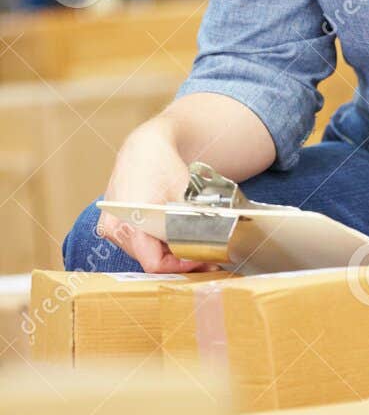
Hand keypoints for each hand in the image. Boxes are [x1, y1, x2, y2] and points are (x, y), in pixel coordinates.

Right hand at [95, 119, 207, 273]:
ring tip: (191, 247)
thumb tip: (212, 249)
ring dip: (166, 253)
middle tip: (204, 257)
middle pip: (148, 260)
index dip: (180, 266)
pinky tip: (173, 238)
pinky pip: (136, 242)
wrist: (143, 148)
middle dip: (177, 261)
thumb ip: (193, 226)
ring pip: (143, 253)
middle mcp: (114, 228)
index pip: (154, 263)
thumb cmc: (162, 166)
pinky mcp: (112, 223)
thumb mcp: (184, 197)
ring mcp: (110, 226)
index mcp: (129, 222)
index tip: (201, 260)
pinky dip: (155, 243)